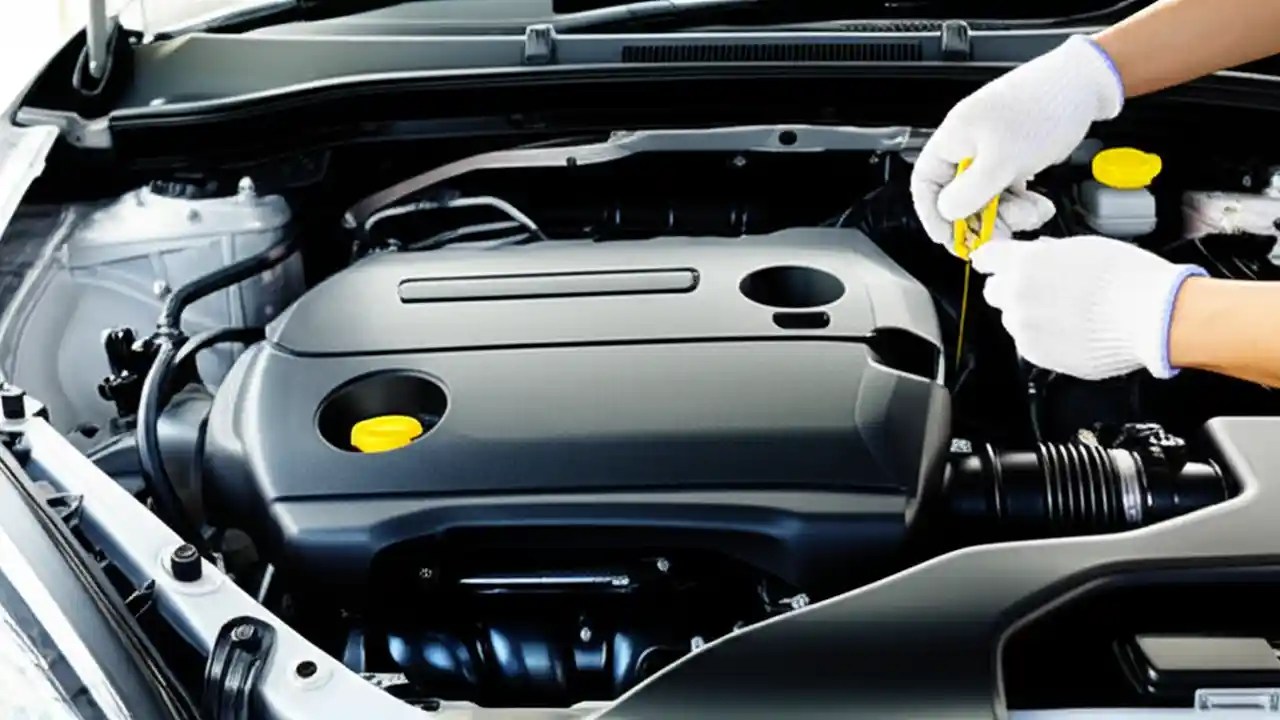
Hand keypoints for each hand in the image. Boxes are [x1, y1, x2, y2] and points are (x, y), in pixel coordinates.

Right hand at [911, 35, 1125, 251]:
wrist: (1084, 84)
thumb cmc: (1041, 109)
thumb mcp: (1002, 159)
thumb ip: (969, 192)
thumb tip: (947, 212)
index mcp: (953, 139)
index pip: (925, 183)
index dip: (931, 214)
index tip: (947, 238)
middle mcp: (968, 146)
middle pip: (958, 196)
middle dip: (979, 219)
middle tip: (999, 234)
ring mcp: (993, 152)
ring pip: (987, 198)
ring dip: (1008, 214)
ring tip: (1031, 212)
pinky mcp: (1015, 157)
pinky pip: (1009, 191)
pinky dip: (1023, 204)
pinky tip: (1040, 204)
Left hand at [970, 236, 1206, 379]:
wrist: (1153, 318)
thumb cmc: (1128, 278)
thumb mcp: (1084, 247)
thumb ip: (1048, 252)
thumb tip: (1035, 252)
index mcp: (1026, 262)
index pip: (987, 257)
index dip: (994, 260)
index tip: (996, 263)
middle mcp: (1017, 295)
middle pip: (994, 291)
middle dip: (1011, 289)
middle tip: (1043, 290)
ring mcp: (1024, 327)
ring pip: (1013, 319)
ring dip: (1030, 316)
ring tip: (1068, 314)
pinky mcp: (1036, 354)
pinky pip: (1029, 342)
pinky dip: (1044, 338)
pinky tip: (1073, 331)